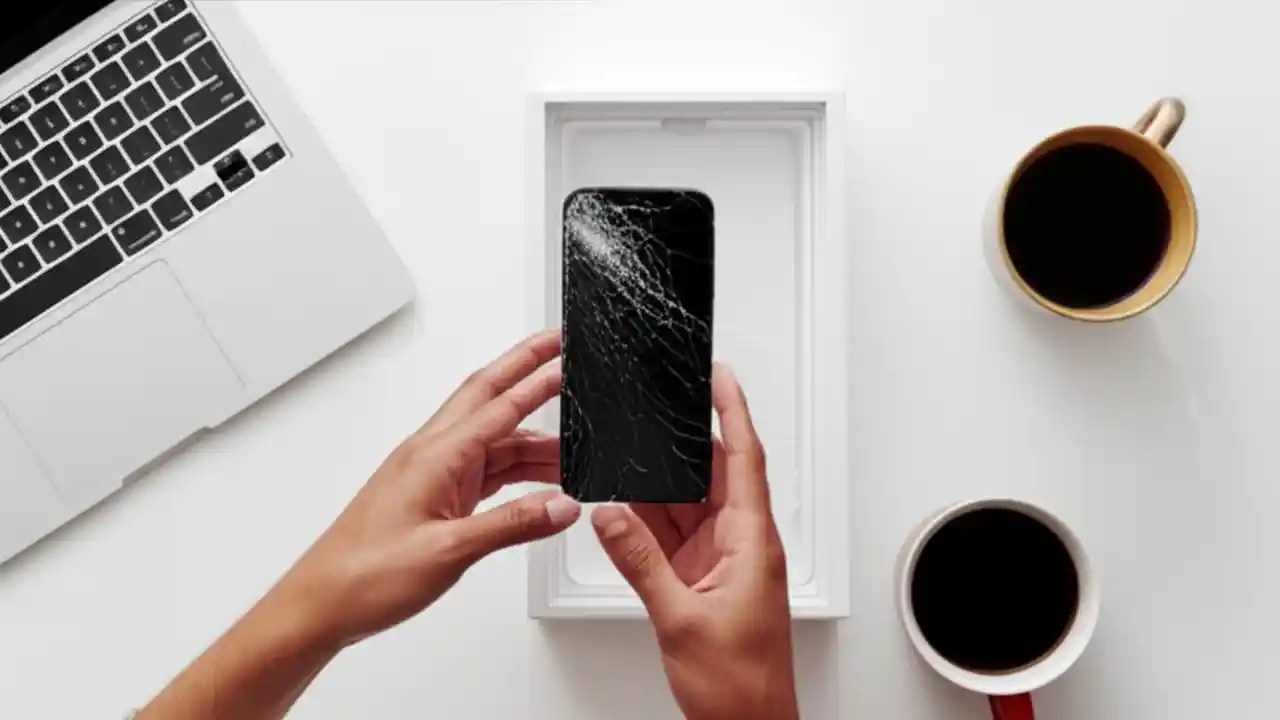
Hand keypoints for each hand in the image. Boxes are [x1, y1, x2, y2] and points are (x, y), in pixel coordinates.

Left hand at [278, 328, 579, 647]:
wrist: (322, 603)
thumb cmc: (366, 575)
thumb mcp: (450, 550)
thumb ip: (512, 525)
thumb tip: (560, 506)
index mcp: (435, 455)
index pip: (498, 404)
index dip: (536, 379)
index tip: (564, 354)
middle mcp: (432, 455)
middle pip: (488, 397)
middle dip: (525, 368)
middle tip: (558, 347)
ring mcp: (433, 474)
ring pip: (493, 439)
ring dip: (533, 437)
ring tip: (574, 445)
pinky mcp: (434, 496)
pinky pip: (485, 469)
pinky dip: (517, 468)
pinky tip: (540, 479)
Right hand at [591, 365, 797, 719]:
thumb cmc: (742, 686)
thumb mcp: (680, 619)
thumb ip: (640, 562)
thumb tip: (610, 517)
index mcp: (752, 541)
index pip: (745, 458)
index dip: (733, 410)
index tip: (718, 375)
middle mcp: (740, 543)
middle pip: (710, 474)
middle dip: (680, 444)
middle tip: (649, 412)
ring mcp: (720, 561)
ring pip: (686, 503)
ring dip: (657, 486)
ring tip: (625, 459)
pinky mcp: (702, 579)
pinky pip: (672, 535)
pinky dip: (647, 522)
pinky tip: (622, 512)